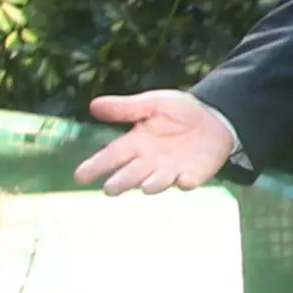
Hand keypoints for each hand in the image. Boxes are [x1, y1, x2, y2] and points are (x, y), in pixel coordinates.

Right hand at [77, 90, 235, 193]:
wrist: (214, 115)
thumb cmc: (177, 111)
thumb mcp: (152, 103)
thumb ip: (125, 108)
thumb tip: (93, 105)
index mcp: (135, 143)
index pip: (110, 156)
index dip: (95, 166)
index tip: (79, 176)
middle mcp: (149, 161)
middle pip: (130, 174)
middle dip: (121, 182)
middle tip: (110, 189)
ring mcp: (171, 170)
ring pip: (157, 182)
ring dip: (152, 184)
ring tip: (146, 186)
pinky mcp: (194, 174)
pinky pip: (189, 181)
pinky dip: (186, 182)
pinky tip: (184, 180)